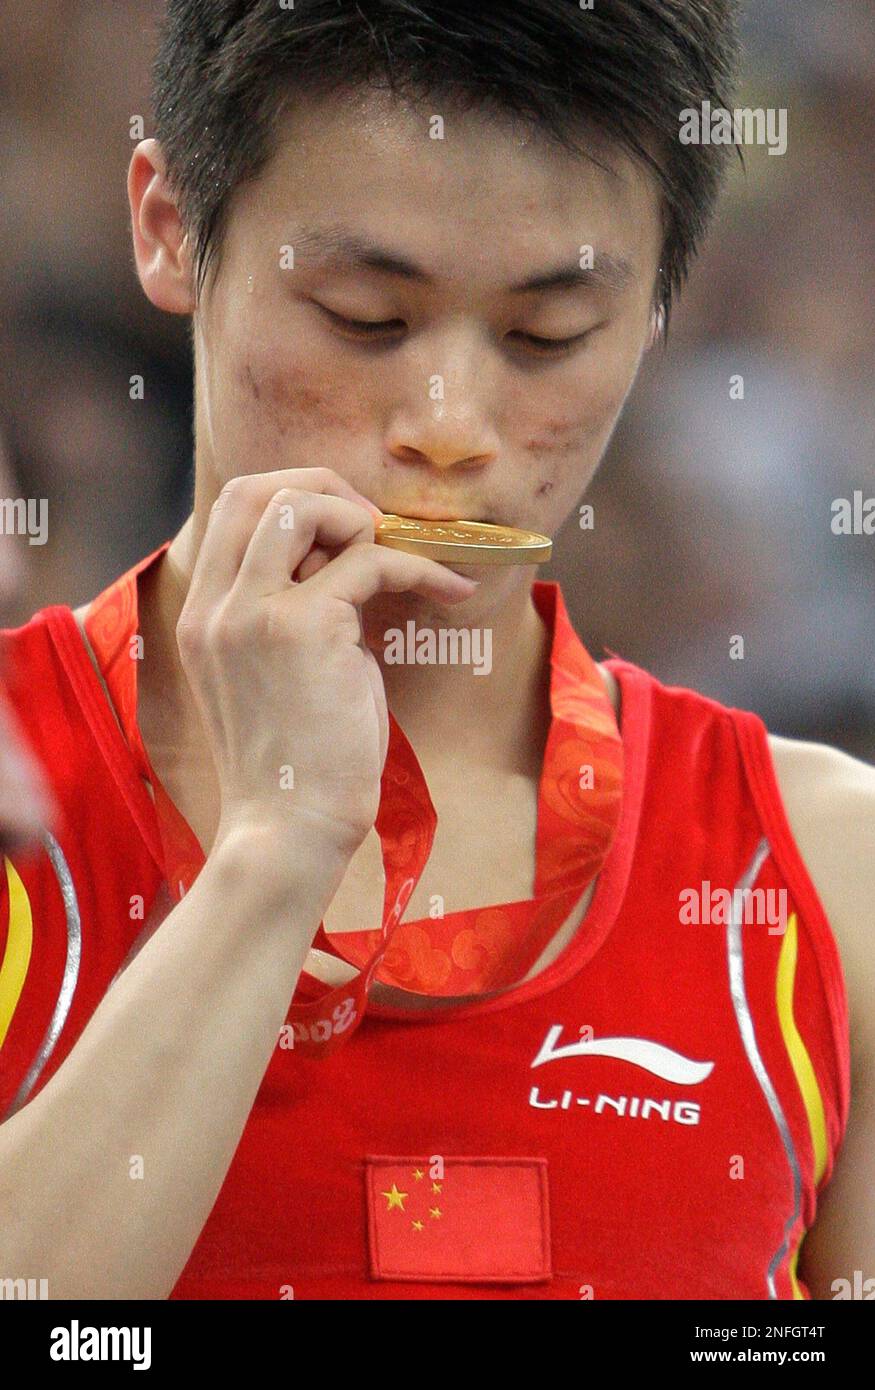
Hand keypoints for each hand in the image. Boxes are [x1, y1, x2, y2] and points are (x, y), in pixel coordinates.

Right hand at [176, 468, 477, 861]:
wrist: (289, 829)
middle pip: (257, 488)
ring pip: (300, 504)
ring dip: (360, 518)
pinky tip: (452, 590)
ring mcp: (253, 613)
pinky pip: (370, 560)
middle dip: (325, 489)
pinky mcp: (304, 628)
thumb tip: (347, 559)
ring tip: (402, 560)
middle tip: (374, 528)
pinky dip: (419, 567)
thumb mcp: (274, 674)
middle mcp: (216, 605)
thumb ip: (291, 612)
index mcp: (202, 615)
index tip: (346, 535)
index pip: (233, 509)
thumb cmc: (296, 764)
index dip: (296, 500)